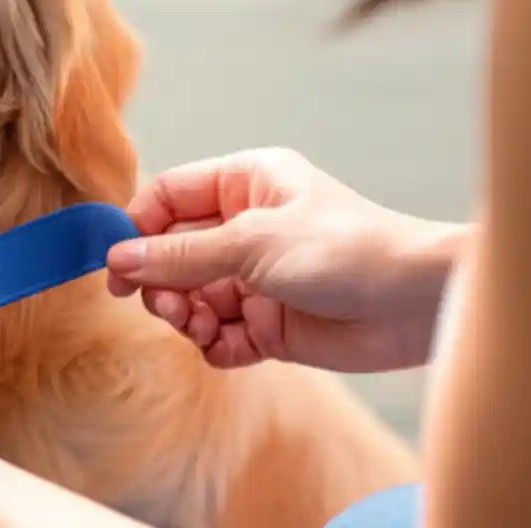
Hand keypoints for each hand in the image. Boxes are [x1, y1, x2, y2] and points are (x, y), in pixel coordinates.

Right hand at [107, 148, 468, 371]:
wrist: (416, 303)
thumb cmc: (347, 249)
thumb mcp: (253, 243)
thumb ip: (181, 255)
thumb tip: (117, 259)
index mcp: (245, 184)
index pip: (169, 197)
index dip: (137, 228)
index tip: (115, 264)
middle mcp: (247, 228)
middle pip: (172, 253)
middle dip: (161, 281)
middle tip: (163, 305)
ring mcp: (257, 278)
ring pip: (192, 298)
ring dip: (185, 316)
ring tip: (198, 326)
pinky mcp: (271, 323)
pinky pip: (220, 335)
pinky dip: (216, 344)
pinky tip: (229, 345)